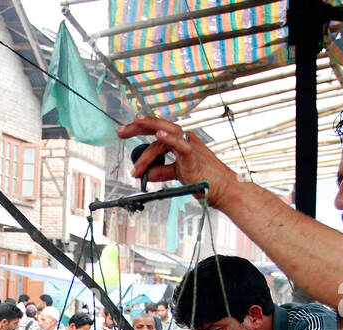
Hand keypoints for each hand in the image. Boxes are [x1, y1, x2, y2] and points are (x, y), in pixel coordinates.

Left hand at [118, 115, 238, 208]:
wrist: (221, 190)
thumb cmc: (203, 179)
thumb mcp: (177, 174)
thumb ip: (163, 171)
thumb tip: (149, 173)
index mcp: (179, 142)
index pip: (157, 131)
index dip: (140, 129)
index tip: (123, 132)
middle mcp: (184, 140)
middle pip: (159, 127)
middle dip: (138, 127)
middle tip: (121, 131)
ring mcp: (190, 146)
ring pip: (166, 136)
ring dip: (148, 147)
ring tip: (133, 155)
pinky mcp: (194, 156)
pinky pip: (181, 145)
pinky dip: (170, 138)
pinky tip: (159, 135)